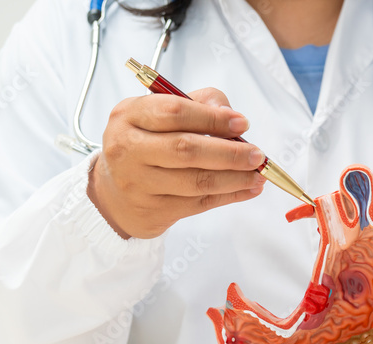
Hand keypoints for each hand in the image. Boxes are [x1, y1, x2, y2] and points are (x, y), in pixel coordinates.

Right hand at [87, 87, 266, 239]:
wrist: (114, 193)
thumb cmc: (145, 145)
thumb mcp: (159, 114)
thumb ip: (197, 103)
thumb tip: (229, 114)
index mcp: (129, 115)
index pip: (174, 112)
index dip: (212, 118)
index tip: (242, 123)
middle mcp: (128, 149)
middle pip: (186, 149)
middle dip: (229, 152)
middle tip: (256, 154)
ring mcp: (138, 183)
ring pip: (196, 181)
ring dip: (234, 178)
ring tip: (258, 174)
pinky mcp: (153, 211)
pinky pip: (199, 204)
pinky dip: (229, 196)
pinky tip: (248, 189)